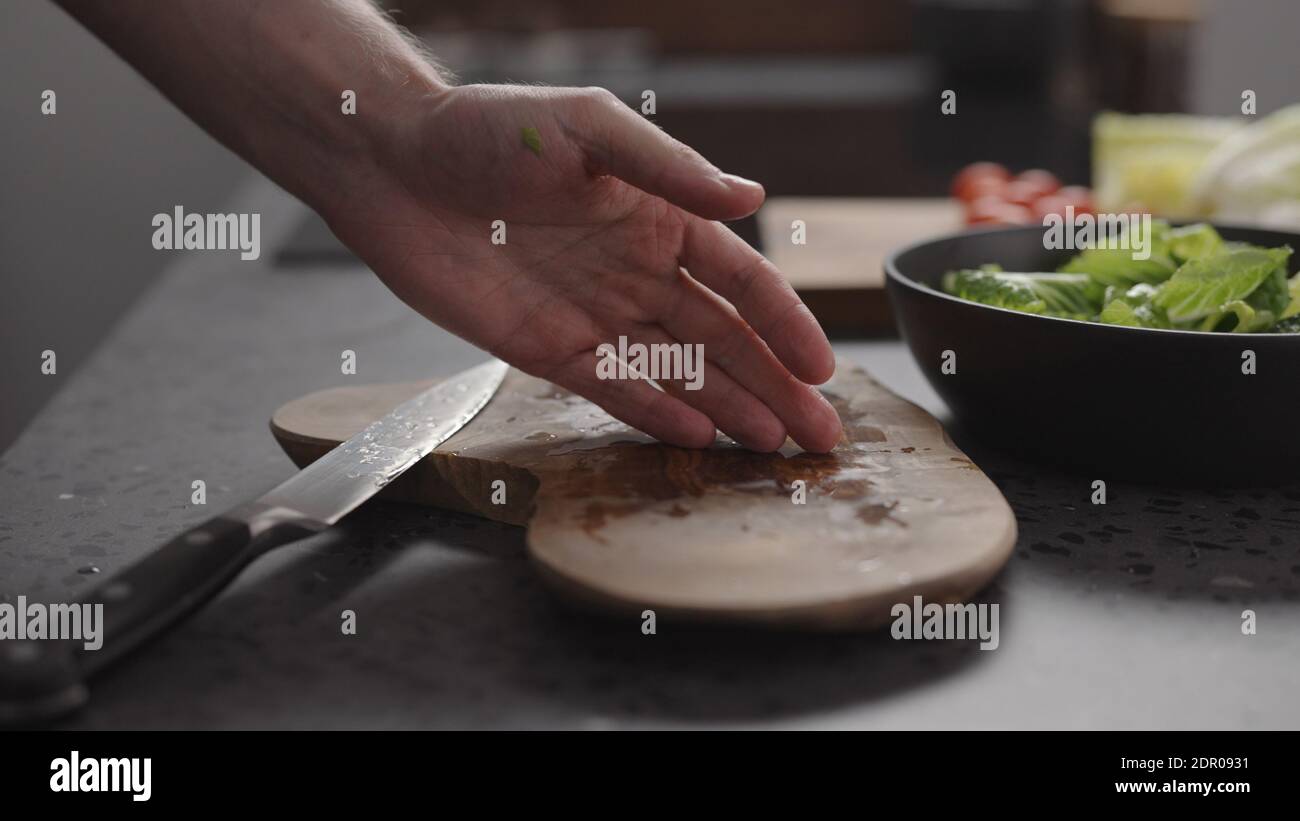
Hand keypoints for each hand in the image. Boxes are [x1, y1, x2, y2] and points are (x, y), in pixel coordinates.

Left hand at [320, 84, 842, 451]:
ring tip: (772, 449)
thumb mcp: (588, 130)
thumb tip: (754, 197)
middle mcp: (636, 271)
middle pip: (722, 339)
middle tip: (819, 436)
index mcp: (659, 217)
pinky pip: (614, 388)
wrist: (394, 166)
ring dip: (727, 409)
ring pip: (678, 371)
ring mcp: (595, 314)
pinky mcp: (547, 348)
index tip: (824, 370)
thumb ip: (669, 169)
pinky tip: (697, 439)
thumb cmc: (488, 129)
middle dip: (773, 386)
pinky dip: (656, 414)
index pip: (741, 282)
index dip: (785, 326)